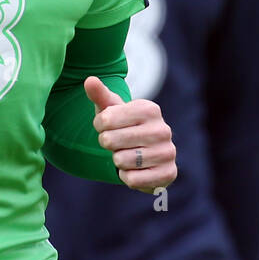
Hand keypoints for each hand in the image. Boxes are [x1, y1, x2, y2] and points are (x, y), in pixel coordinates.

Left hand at [84, 77, 176, 191]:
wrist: (147, 155)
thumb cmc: (124, 128)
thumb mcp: (112, 110)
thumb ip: (100, 95)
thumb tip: (89, 80)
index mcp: (150, 109)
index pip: (106, 118)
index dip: (99, 125)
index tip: (106, 126)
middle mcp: (162, 129)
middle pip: (110, 140)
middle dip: (107, 144)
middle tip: (116, 143)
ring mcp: (167, 152)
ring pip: (121, 161)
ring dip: (117, 161)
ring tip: (126, 155)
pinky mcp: (168, 173)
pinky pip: (132, 179)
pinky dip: (127, 177)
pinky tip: (134, 169)